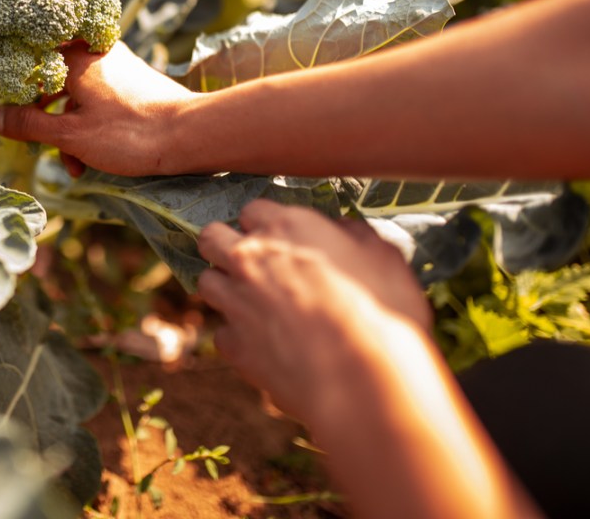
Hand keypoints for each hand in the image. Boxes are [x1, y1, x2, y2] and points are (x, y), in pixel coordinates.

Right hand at [0, 41, 195, 175]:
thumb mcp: (70, 135)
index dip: (15, 93)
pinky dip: (88, 124)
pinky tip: (91, 158)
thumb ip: (28, 124)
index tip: (13, 120)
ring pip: (74, 94)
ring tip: (73, 165)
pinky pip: (96, 99)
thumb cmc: (129, 133)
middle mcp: (94, 51)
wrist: (190, 135)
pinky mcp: (131, 81)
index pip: (28, 64)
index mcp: (75, 56)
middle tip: (43, 148)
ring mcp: (115, 64)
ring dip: (67, 129)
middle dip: (44, 119)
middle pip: (50, 80)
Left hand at [196, 200, 431, 421]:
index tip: (279, 237)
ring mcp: (236, 302)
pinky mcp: (234, 345)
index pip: (252, 209)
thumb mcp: (383, 256)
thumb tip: (342, 230)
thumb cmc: (383, 311)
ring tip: (253, 302)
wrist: (363, 380)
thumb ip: (353, 235)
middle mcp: (250, 258)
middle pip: (211, 238)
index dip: (265, 223)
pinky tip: (263, 344)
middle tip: (248, 261)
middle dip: (224, 245)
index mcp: (285, 226)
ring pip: (206, 282)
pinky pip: (223, 333)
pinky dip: (238, 337)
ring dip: (225, 287)